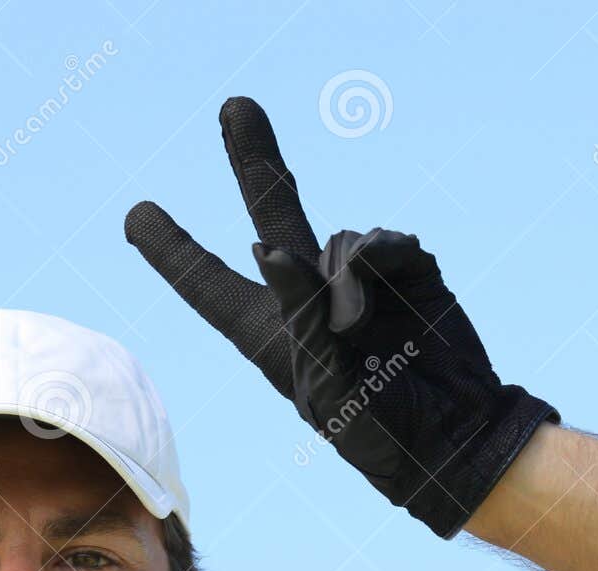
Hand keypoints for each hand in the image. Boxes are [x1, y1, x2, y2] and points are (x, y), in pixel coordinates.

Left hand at [124, 97, 558, 538]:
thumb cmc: (384, 433)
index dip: (173, 251)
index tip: (135, 215)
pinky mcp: (408, 274)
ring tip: (367, 324)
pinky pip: (388, 243)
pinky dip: (391, 255)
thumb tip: (268, 247)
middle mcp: (311, 299)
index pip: (210, 287)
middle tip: (237, 107)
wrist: (462, 436)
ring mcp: (361, 283)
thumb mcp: (331, 386)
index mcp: (274, 337)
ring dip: (351, 275)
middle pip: (273, 212)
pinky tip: (401, 279)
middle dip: (257, 160)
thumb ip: (301, 316)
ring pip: (341, 242)